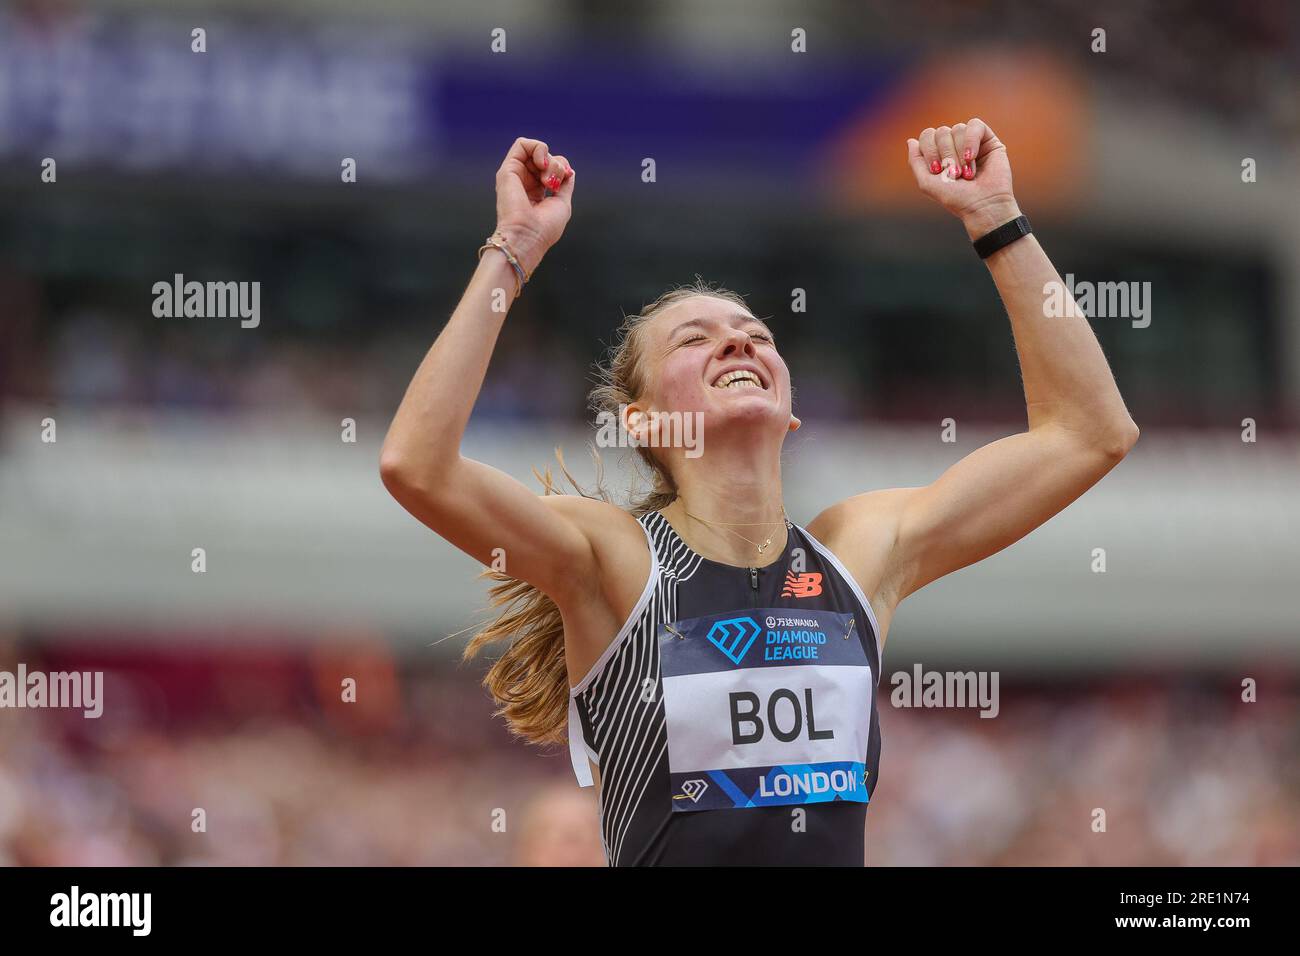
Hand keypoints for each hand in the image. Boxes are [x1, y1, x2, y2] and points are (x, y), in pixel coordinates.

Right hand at [494, 137, 574, 274]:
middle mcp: (524, 182)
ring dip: (549, 160)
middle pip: (545, 158)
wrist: (528, 236)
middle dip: (557, 165)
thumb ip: (565, 185)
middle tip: (555, 183)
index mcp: (536, 191)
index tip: (566, 179)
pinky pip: (522, 144)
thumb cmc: (544, 228)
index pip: (551, 167)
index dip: (562, 168)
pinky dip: (537, 148)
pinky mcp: (507, 170)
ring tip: (548, 179)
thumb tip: (569, 170)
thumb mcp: (562, 204)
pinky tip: (542, 164)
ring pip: (535, 151)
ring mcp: (515, 175)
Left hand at [906, 118, 1020, 240]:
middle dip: (946, 154)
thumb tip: (910, 141)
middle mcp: (954, 146)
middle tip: (954, 175)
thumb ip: (915, 161)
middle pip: (941, 132)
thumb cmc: (955, 198)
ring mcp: (971, 142)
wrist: (982, 205)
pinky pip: (975, 125)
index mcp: (939, 154)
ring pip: (957, 129)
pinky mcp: (988, 140)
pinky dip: (971, 140)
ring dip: (959, 154)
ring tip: (966, 174)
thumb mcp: (927, 182)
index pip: (927, 136)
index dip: (929, 150)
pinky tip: (972, 156)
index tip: (937, 170)